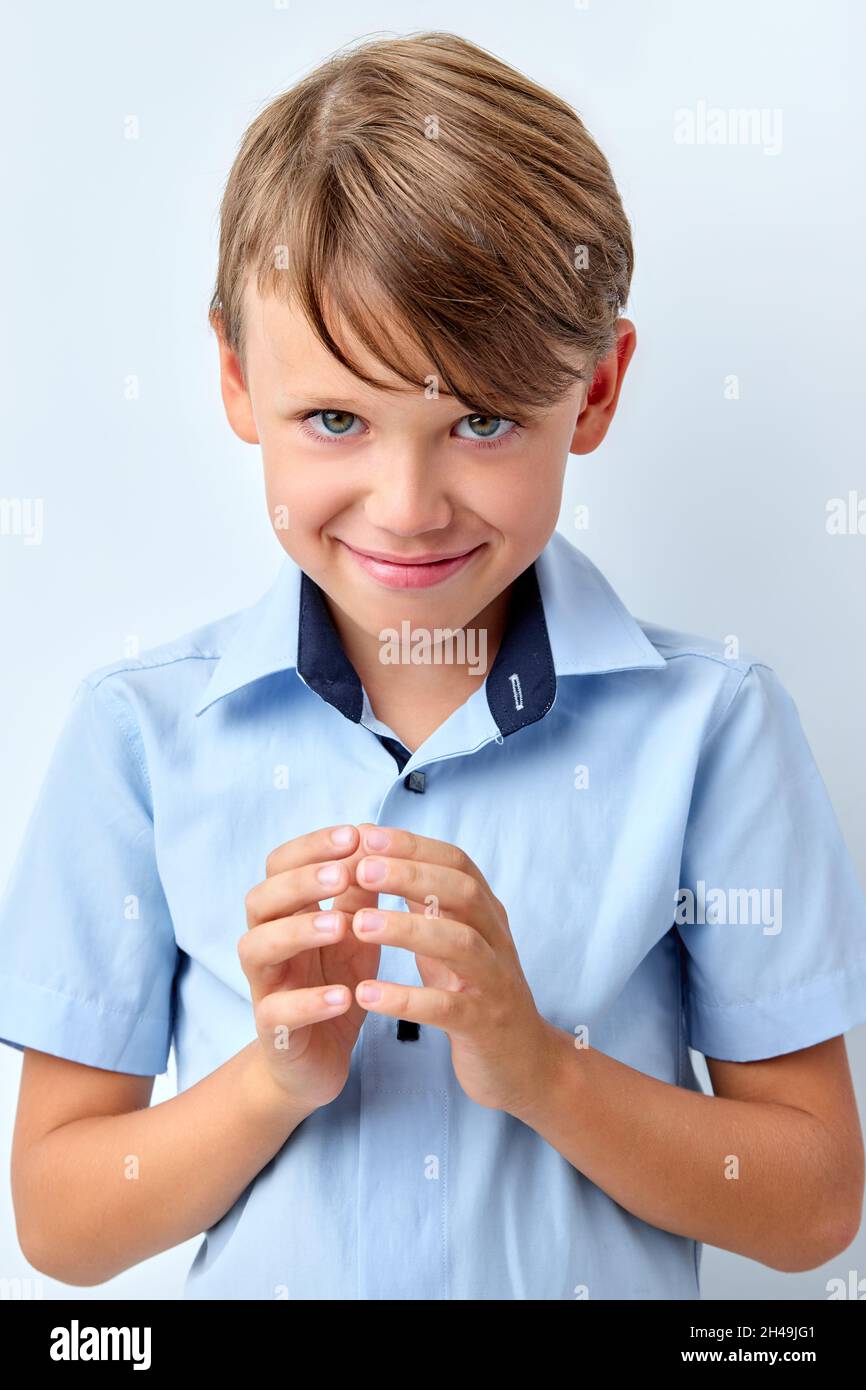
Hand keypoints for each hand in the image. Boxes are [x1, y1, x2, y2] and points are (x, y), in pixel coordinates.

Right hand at [239, 823, 381, 1108]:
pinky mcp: (273, 1031)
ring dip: (298, 931)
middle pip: (261, 899)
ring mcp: (265, 986)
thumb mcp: (355, 934)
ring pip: (257, 948)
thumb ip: (359, 893)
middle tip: (342, 873)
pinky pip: (278, 1012)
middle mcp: (266, 943)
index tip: (353, 834)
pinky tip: (343, 996)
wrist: (317, 1061)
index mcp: (286, 914)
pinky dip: (309, 1001)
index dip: (312, 846)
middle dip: (300, 882)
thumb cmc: (335, 985)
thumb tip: (375, 840)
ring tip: (340, 926)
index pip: (281, 865)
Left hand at [348, 826, 554, 1115]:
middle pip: (461, 892)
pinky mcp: (484, 1025)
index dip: (414, 846)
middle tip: (361, 868)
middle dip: (410, 875)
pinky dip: (407, 999)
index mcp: (486, 913)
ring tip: (358, 924)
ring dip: (407, 930)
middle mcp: (496, 939)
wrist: (523, 1062)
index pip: (456, 863)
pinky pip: (447, 1008)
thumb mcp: (452, 939)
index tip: (367, 834)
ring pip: (459, 943)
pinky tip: (368, 994)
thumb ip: (427, 901)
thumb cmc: (474, 991)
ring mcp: (494, 982)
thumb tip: (382, 854)